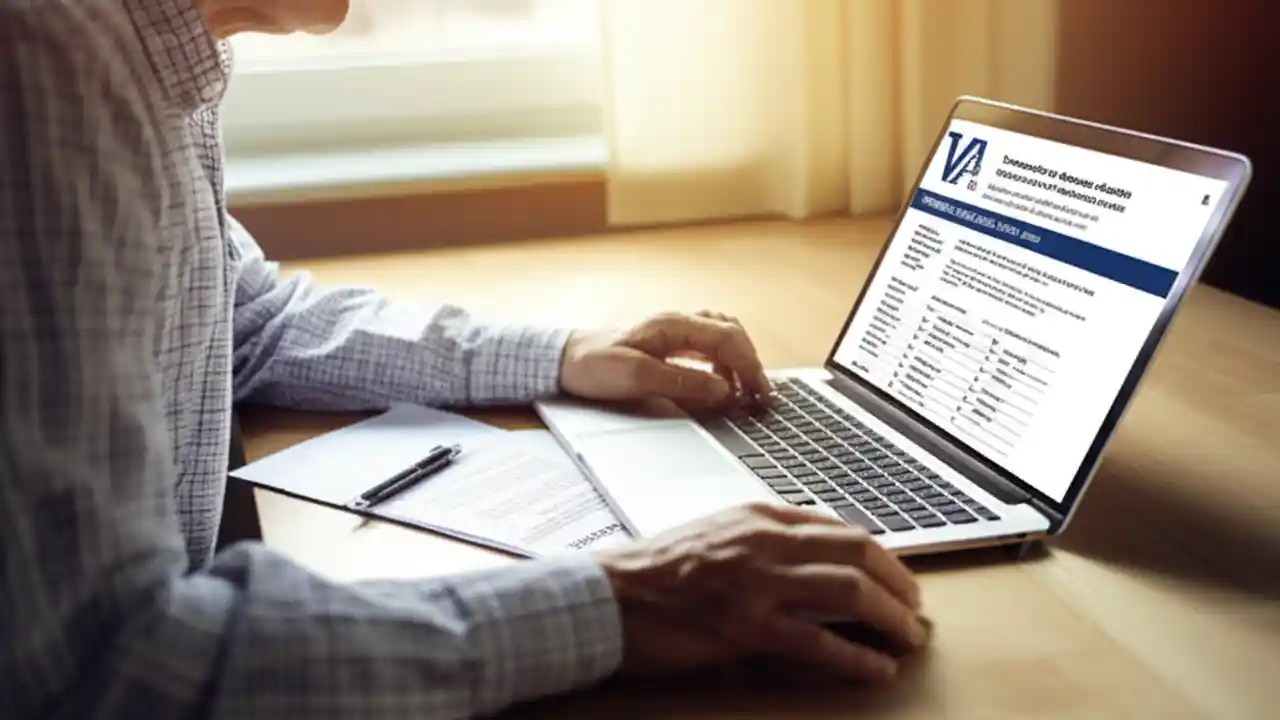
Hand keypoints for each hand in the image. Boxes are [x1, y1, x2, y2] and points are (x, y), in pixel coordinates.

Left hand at [560, 310, 771, 407]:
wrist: (562, 359)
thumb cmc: (593, 365)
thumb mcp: (637, 378)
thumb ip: (683, 383)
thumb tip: (724, 390)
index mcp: (672, 323)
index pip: (728, 338)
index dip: (751, 366)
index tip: (761, 393)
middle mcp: (677, 320)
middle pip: (731, 333)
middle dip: (751, 364)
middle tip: (761, 395)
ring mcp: (672, 329)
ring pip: (720, 336)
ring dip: (737, 361)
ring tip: (743, 392)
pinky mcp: (666, 341)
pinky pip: (705, 345)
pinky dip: (720, 362)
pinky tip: (718, 383)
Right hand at [596, 503, 927, 681]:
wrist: (604, 595)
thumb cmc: (652, 573)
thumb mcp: (715, 537)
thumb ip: (761, 544)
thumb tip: (808, 567)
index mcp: (758, 517)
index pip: (838, 527)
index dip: (879, 554)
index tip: (897, 576)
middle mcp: (764, 540)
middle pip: (857, 551)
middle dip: (899, 581)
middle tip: (915, 608)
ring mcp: (756, 581)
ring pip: (849, 589)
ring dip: (890, 616)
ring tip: (908, 636)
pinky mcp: (744, 624)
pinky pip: (817, 641)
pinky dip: (856, 657)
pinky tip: (876, 668)